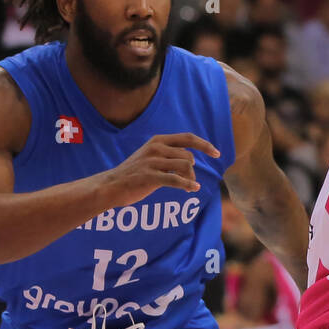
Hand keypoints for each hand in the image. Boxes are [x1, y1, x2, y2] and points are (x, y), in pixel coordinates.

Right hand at [98, 132, 219, 203]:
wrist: (111, 185)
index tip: (217, 153)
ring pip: (185, 167)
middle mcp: (156, 148)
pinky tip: (193, 190)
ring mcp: (152, 162)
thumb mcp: (151, 157)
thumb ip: (169, 155)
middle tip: (189, 181)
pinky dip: (187, 185)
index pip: (187, 138)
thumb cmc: (134, 174)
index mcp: (157, 141)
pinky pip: (176, 180)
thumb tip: (191, 159)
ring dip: (190, 179)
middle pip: (188, 156)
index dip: (204, 145)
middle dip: (193, 170)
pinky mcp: (150, 177)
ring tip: (187, 187)